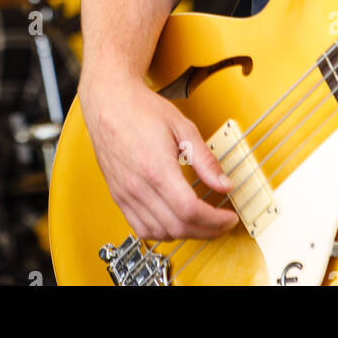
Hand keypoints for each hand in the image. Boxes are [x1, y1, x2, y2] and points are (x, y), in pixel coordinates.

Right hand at [79, 74, 238, 241]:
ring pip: (160, 233)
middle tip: (222, 223)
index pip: (190, 210)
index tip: (228, 217)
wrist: (109, 103)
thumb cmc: (141, 109)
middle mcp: (138, 186)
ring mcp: (125, 194)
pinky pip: (141, 229)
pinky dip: (163, 233)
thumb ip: (205, 160)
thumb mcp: (182, 127)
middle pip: (178, 226)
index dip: (214, 220)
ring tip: (203, 223)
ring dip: (186, 234)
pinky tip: (175, 223)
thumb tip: (224, 184)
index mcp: (156, 168)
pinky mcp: (118, 196)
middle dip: (207, 231)